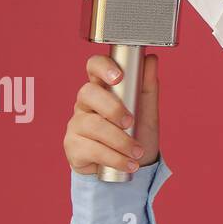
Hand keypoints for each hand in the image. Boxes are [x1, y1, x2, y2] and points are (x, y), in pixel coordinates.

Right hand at [63, 54, 159, 174]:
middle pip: (88, 93)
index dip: (103, 67)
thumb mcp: (147, 108)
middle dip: (113, 108)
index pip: (94, 66)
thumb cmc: (137, 131)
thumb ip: (147, 84)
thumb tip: (150, 59)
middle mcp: (85, 103)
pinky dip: (115, 158)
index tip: (118, 77)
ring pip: (92, 125)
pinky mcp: (72, 146)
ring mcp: (76, 124)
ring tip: (137, 152)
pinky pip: (91, 149)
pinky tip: (128, 163)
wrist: (131, 165)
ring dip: (120, 141)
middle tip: (131, 122)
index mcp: (103, 87)